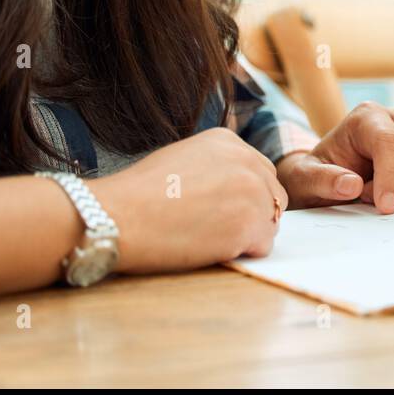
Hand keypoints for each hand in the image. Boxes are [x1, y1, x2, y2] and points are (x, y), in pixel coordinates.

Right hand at [88, 127, 286, 272]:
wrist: (120, 216)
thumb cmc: (140, 194)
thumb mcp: (184, 159)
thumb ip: (216, 168)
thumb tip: (234, 192)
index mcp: (229, 142)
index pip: (261, 172)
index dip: (246, 196)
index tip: (224, 210)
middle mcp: (247, 161)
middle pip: (273, 196)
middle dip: (253, 215)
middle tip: (219, 229)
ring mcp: (252, 192)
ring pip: (271, 222)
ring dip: (248, 235)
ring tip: (209, 237)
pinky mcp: (249, 224)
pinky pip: (263, 245)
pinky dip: (243, 252)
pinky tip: (212, 247)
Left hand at [278, 101, 393, 212]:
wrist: (328, 178)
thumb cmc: (317, 176)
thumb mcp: (304, 179)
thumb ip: (322, 180)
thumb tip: (351, 185)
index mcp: (366, 116)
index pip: (390, 141)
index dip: (391, 176)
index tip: (384, 206)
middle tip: (369, 201)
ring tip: (384, 194)